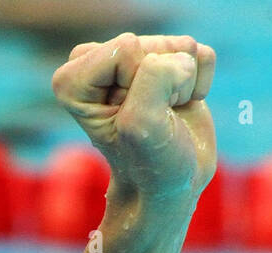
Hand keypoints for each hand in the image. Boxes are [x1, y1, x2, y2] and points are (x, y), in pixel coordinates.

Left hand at [51, 32, 216, 212]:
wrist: (168, 187)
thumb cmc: (147, 165)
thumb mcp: (142, 124)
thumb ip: (154, 76)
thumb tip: (181, 58)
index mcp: (70, 81)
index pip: (126, 48)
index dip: (137, 85)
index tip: (129, 119)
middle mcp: (95, 65)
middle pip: (152, 45)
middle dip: (163, 83)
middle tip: (151, 118)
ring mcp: (132, 63)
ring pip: (179, 47)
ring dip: (183, 85)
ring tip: (165, 114)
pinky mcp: (166, 64)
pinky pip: (200, 53)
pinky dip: (201, 83)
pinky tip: (182, 106)